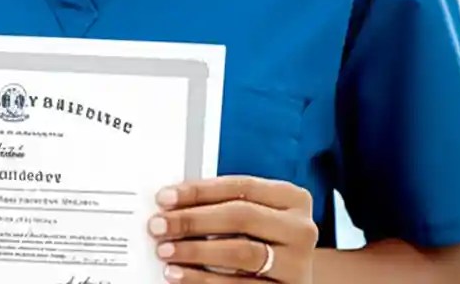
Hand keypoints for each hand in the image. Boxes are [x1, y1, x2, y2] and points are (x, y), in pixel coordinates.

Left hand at [148, 176, 316, 282]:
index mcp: (294, 199)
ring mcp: (297, 263)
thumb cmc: (266, 243)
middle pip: (242, 216)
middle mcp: (301, 229)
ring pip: (242, 252)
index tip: (165, 197)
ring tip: (166, 251)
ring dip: (196, 251)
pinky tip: (179, 275)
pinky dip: (203, 280)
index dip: (200, 191)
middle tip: (158, 225)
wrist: (290, 281)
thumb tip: (173, 205)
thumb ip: (225, 207)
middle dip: (194, 220)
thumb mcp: (257, 218)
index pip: (242, 186)